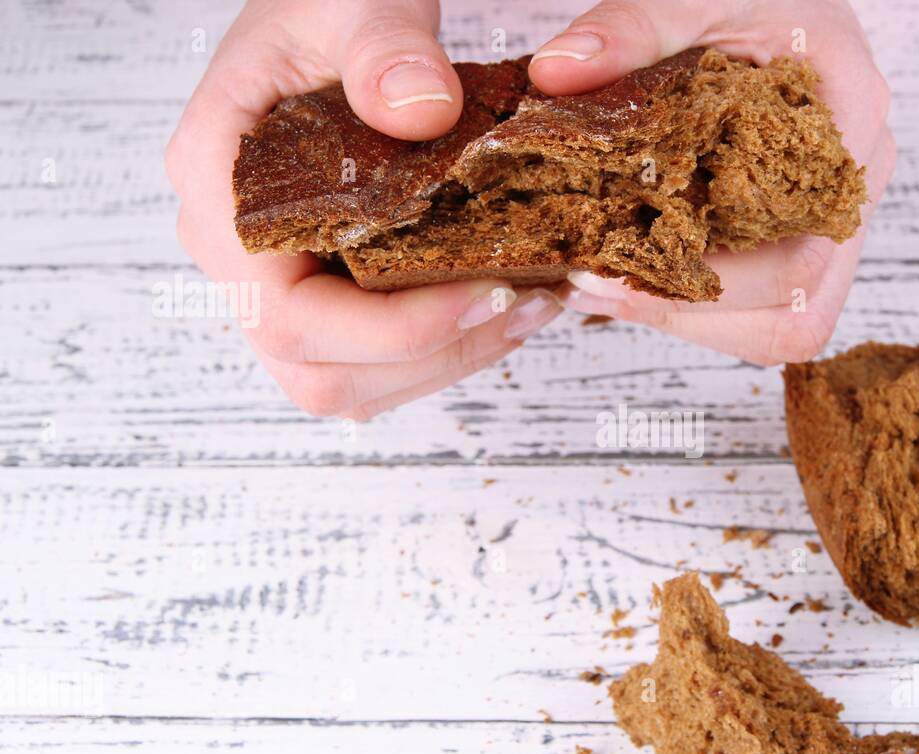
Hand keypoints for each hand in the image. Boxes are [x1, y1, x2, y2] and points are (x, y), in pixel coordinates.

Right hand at [165, 0, 561, 419]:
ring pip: (351, 382)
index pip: (287, 318)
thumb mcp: (352, 0)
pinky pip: (375, 359)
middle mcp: (236, 252)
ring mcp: (276, 280)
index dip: (389, 331)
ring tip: (530, 304)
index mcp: (218, 189)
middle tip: (523, 303)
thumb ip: (382, 48)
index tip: (486, 290)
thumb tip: (421, 110)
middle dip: (431, 356)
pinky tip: (504, 301)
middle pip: (318, 372)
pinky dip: (445, 347)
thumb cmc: (326, 3)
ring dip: (449, 360)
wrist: (331, 9)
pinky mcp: (323, 290)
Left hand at [531, 0, 893, 365]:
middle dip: (692, 307)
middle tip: (593, 285)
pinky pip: (774, 309)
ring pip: (792, 318)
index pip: (801, 238)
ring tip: (608, 291)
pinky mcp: (807, 233)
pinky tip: (644, 281)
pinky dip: (708, 313)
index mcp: (851, 115)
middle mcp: (858, 177)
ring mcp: (837, 213)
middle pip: (800, 292)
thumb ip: (634, 26)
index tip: (618, 266)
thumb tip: (557, 74)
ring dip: (699, 321)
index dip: (713, 277)